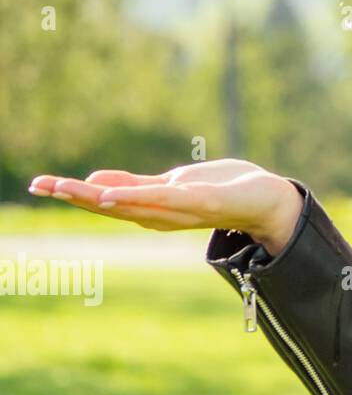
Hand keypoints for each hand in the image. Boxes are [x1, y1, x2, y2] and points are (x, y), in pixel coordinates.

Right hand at [28, 159, 302, 255]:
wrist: (269, 200)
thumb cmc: (224, 189)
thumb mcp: (172, 183)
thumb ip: (137, 185)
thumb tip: (95, 180)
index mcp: (154, 207)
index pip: (107, 200)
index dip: (73, 193)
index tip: (40, 183)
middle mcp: (162, 214)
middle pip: (110, 205)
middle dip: (73, 195)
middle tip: (39, 185)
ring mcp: (180, 210)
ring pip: (131, 204)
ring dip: (95, 196)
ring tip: (63, 187)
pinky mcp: (201, 203)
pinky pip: (164, 200)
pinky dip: (136, 197)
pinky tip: (112, 195)